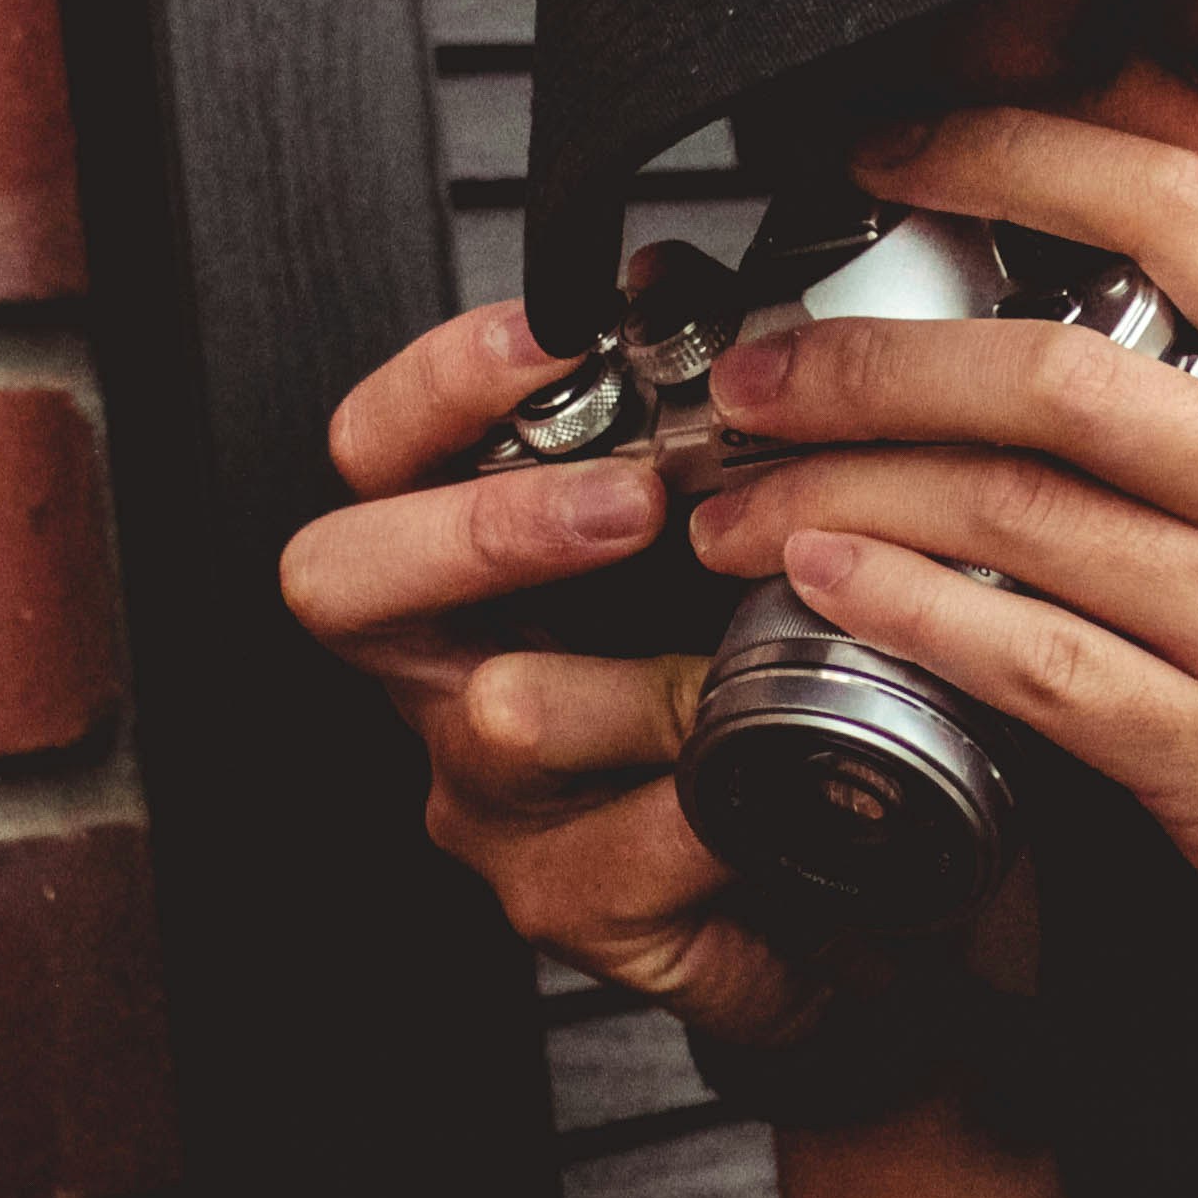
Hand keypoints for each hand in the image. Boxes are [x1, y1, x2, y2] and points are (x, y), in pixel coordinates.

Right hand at [277, 300, 819, 1044]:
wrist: (852, 890)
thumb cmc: (769, 701)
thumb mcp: (725, 554)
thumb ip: (691, 435)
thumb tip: (686, 289)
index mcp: (468, 579)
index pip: (372, 453)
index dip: (442, 383)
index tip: (556, 329)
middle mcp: (446, 686)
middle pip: (345, 580)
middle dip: (489, 521)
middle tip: (630, 498)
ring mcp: (493, 806)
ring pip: (508, 712)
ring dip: (656, 669)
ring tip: (763, 656)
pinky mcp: (570, 908)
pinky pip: (639, 838)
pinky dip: (729, 795)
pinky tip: (794, 777)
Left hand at [681, 111, 1197, 1109]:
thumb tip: (1128, 353)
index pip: (1183, 209)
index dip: (1015, 153)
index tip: (890, 149)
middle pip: (1052, 364)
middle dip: (865, 355)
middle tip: (754, 366)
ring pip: (1014, 508)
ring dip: (839, 488)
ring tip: (732, 494)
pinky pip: (1031, 661)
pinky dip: (905, 610)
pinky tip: (823, 586)